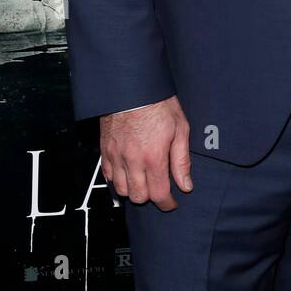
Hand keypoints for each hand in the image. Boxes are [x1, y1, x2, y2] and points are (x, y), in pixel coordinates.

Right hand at [100, 95, 191, 210]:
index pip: (159, 194)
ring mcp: (116, 155)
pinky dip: (117, 179)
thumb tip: (186, 184)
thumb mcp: (180, 128)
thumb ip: (181, 160)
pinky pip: (107, 175)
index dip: (167, 203)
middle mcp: (132, 160)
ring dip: (133, 190)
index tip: (172, 202)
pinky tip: (127, 172)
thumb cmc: (157, 103)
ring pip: (121, 189)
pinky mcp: (105, 150)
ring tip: (143, 181)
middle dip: (151, 197)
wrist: (132, 86)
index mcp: (153, 157)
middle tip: (159, 188)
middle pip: (139, 197)